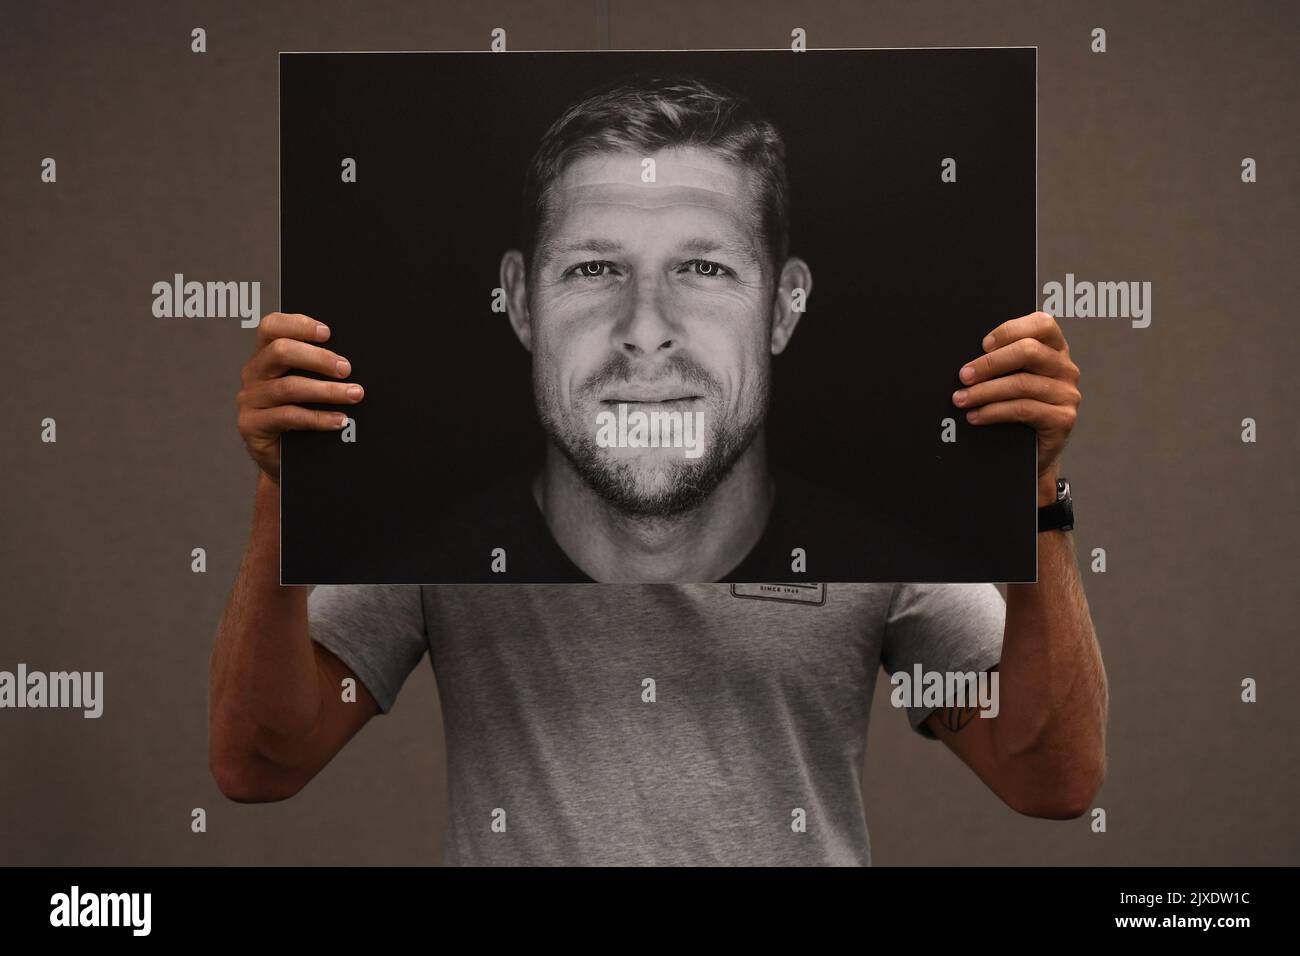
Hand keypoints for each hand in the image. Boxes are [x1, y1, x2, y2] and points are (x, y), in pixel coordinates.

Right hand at [236, 312, 363, 482]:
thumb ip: (319, 370)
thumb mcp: (308, 387)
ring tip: (354, 394)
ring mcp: (250, 400)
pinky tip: (340, 420)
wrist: (285, 460)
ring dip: (326, 390)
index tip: (327, 332)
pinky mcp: (252, 425)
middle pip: (280, 352)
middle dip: (318, 358)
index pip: (271, 327)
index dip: (298, 325)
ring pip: (289, 387)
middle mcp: (253, 374)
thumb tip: (351, 361)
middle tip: (347, 368)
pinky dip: (318, 418)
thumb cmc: (302, 417)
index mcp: (265, 356)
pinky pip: (289, 416)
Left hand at [951, 311, 1080, 505]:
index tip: (983, 344)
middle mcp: (1065, 368)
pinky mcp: (1063, 418)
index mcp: (1054, 349)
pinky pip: (1023, 409)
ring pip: (1022, 384)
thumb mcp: (1009, 378)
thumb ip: (1000, 361)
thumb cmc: (1014, 407)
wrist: (1029, 450)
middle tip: (963, 375)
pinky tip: (975, 416)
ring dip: (984, 391)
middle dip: (990, 363)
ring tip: (961, 399)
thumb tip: (967, 359)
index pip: (1042, 324)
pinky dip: (994, 412)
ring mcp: (1067, 393)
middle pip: (1028, 352)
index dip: (1011, 330)